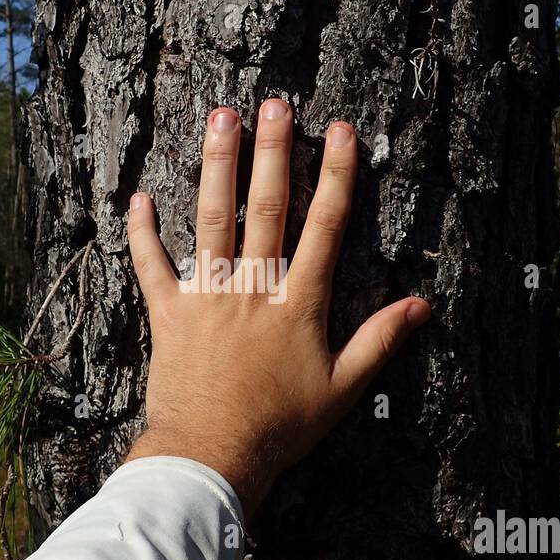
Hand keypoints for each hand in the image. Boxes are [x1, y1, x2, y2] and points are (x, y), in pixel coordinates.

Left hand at [124, 99, 430, 515]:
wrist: (211, 455)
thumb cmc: (280, 427)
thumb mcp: (342, 390)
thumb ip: (380, 342)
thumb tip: (422, 305)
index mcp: (298, 303)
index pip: (324, 227)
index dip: (336, 177)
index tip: (341, 132)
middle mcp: (252, 287)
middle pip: (265, 208)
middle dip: (272, 151)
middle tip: (275, 104)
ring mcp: (207, 296)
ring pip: (211, 220)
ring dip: (216, 166)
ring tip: (219, 118)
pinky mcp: (168, 314)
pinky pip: (151, 266)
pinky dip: (141, 233)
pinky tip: (136, 198)